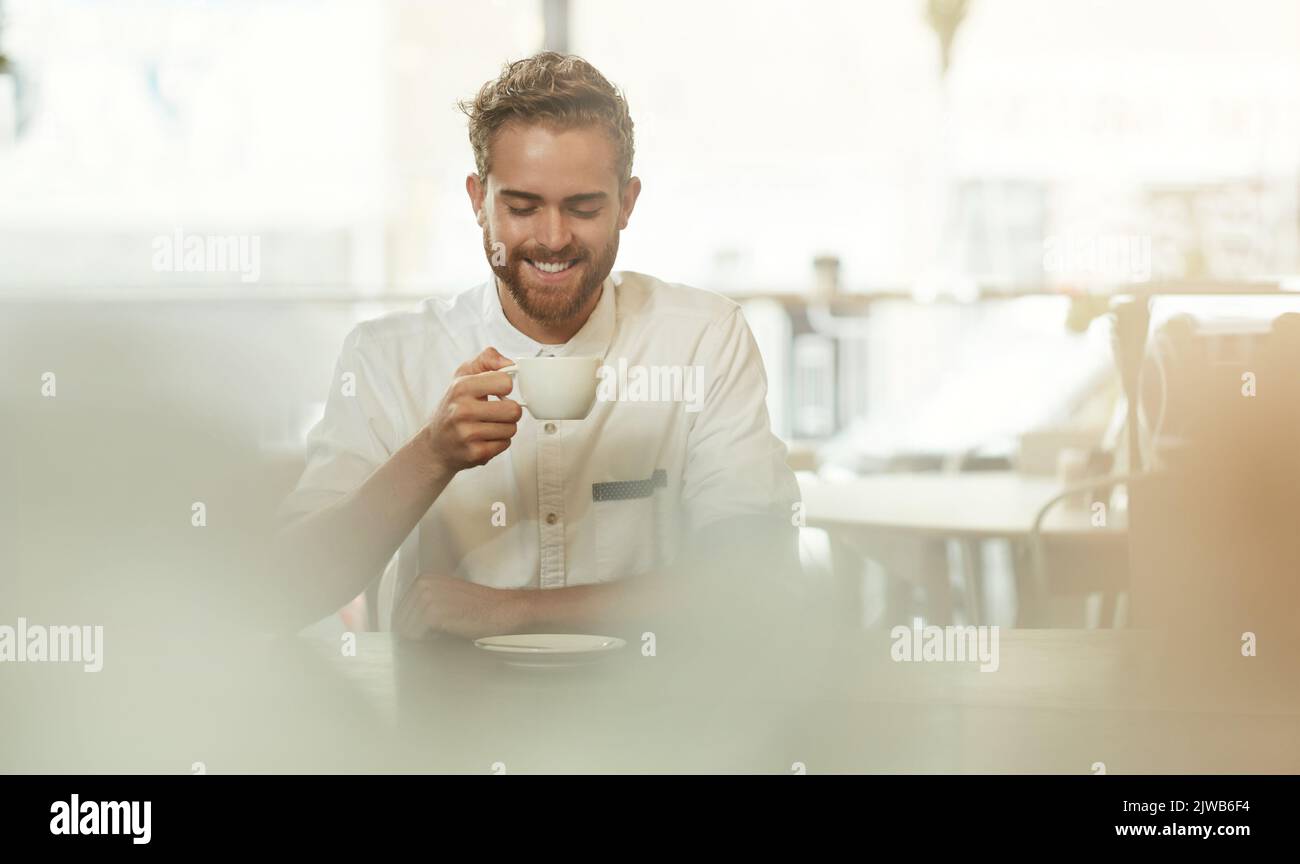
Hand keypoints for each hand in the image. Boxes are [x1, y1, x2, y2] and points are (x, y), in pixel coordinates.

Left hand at [395, 574, 522, 640]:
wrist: (501, 610)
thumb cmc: (478, 609)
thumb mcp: (447, 598)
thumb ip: (424, 605)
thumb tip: (402, 626)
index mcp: (424, 578)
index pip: (400, 610)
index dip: (410, 625)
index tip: (425, 631)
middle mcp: (423, 584)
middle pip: (400, 620)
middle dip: (414, 632)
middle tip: (438, 633)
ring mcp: (427, 597)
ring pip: (407, 629)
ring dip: (423, 636)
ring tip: (445, 631)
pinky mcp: (433, 612)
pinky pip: (416, 635)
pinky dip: (429, 640)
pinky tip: (447, 632)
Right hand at [423, 347, 520, 477]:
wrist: (435, 444)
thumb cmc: (454, 406)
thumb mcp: (464, 376)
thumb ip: (487, 360)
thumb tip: (509, 363)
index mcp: (461, 387)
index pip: (505, 382)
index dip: (505, 387)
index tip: (497, 392)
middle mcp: (462, 410)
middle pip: (513, 410)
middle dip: (510, 411)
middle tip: (497, 412)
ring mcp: (467, 434)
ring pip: (511, 429)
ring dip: (505, 427)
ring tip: (489, 425)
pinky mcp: (475, 453)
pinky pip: (505, 444)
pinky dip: (499, 442)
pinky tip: (485, 438)